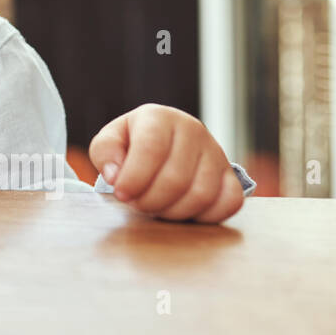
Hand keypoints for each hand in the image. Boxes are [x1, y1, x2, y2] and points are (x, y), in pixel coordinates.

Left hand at [88, 103, 244, 222]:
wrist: (165, 141)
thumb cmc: (132, 143)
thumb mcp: (110, 140)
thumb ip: (105, 153)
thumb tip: (115, 175)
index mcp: (160, 117)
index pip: (151, 149)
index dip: (134, 178)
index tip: (121, 193)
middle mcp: (193, 130)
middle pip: (176, 178)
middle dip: (150, 200)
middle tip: (136, 203)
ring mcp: (216, 152)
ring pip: (202, 195)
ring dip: (174, 212)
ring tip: (155, 207)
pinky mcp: (230, 175)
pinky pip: (230, 203)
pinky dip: (206, 216)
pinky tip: (183, 211)